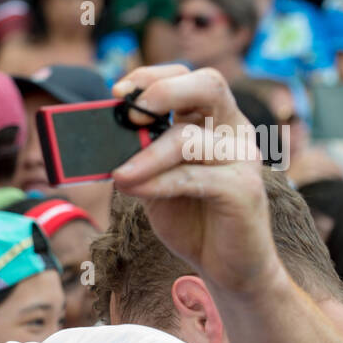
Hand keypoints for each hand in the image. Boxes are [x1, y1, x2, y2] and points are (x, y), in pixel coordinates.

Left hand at [110, 66, 280, 295]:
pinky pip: (193, 176)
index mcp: (214, 120)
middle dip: (161, 91)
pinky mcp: (244, 189)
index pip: (188, 77)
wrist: (227, 265)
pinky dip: (157, 182)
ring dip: (145, 156)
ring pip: (188, 139)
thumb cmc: (192, 218)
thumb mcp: (155, 181)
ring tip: (119, 175)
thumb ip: (137, 157)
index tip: (117, 91)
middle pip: (207, 85)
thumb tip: (98, 139)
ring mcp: (243, 158)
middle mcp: (234, 131)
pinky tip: (134, 189)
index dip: (152, 77)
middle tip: (127, 115)